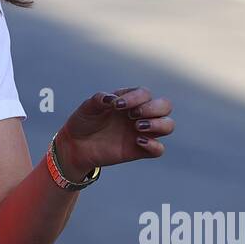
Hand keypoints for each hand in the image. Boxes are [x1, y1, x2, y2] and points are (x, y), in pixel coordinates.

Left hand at [58, 87, 174, 171]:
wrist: (76, 145)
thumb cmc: (84, 122)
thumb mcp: (87, 107)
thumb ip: (99, 99)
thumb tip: (112, 99)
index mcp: (130, 100)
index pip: (145, 94)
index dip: (135, 97)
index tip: (117, 106)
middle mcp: (140, 114)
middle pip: (165, 106)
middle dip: (153, 108)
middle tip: (132, 115)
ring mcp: (141, 132)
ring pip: (168, 125)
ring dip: (158, 124)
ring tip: (137, 126)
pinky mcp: (139, 150)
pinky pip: (159, 150)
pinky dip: (154, 145)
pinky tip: (137, 141)